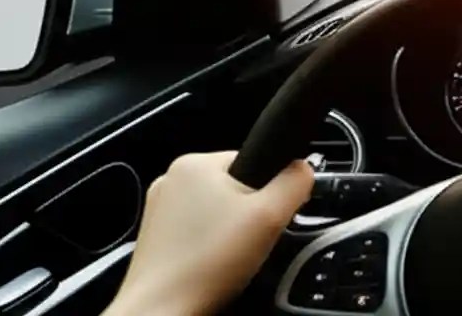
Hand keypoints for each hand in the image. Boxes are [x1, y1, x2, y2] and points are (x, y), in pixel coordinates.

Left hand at [104, 152, 312, 315]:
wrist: (162, 311)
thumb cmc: (207, 264)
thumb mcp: (269, 217)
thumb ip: (295, 183)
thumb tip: (303, 168)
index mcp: (195, 163)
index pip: (254, 160)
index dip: (270, 191)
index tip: (265, 220)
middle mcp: (172, 179)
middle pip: (235, 186)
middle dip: (248, 213)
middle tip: (248, 242)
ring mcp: (160, 208)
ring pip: (217, 209)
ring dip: (229, 229)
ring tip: (227, 256)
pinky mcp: (157, 234)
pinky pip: (197, 228)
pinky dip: (209, 243)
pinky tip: (210, 263)